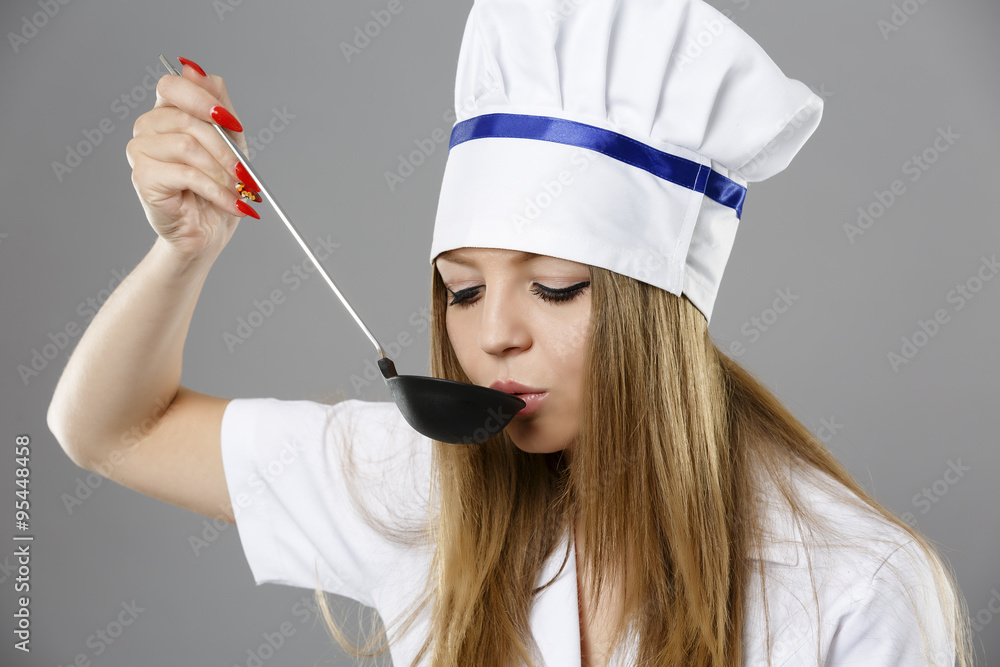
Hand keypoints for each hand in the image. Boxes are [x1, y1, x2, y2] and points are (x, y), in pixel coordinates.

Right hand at [126, 57, 259, 259]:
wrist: (208, 230)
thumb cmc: (219, 185)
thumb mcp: (231, 141)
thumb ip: (218, 105)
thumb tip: (194, 68)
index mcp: (167, 111)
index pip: (173, 85)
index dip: (202, 99)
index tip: (231, 121)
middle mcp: (148, 126)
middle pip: (188, 119)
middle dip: (225, 148)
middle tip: (245, 173)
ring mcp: (140, 150)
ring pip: (187, 146)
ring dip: (223, 172)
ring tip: (240, 191)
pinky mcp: (142, 176)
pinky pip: (186, 174)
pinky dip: (216, 190)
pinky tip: (232, 203)